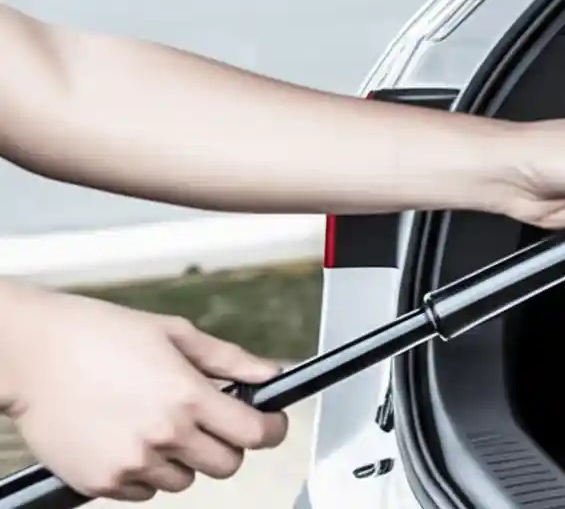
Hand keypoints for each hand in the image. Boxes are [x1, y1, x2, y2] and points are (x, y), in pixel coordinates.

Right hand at [0, 281, 287, 500]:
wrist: (31, 355)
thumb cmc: (100, 335)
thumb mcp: (174, 333)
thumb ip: (229, 360)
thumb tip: (271, 374)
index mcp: (188, 395)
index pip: (255, 434)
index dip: (271, 429)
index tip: (270, 424)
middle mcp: (164, 435)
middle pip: (227, 465)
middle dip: (227, 445)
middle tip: (208, 421)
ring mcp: (132, 463)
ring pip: (186, 481)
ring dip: (183, 459)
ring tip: (156, 424)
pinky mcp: (103, 482)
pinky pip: (145, 492)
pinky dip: (146, 473)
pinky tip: (128, 438)